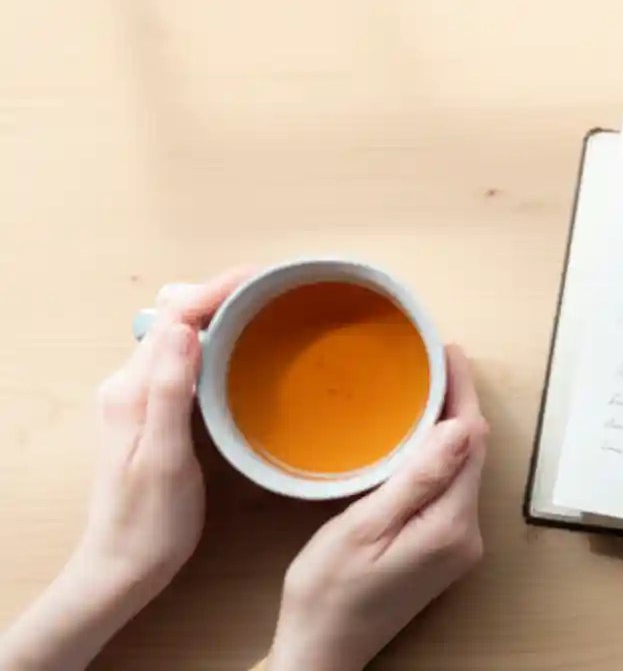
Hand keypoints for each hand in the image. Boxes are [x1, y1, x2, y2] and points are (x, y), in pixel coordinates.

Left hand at [0, 269, 249, 670]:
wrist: (123, 567)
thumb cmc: (150, 522)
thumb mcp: (164, 459)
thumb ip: (169, 392)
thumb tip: (183, 328)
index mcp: (133, 388)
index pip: (176, 316)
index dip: (219, 289)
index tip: (267, 277)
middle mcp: (130, 383)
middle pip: (177, 316)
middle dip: (224, 294)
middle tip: (278, 291)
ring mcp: (140, 396)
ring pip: (182, 336)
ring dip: (220, 315)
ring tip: (269, 311)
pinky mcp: (152, 411)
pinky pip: (185, 360)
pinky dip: (215, 343)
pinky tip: (243, 353)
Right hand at [268, 346, 487, 670]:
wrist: (322, 650)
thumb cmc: (328, 592)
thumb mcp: (365, 528)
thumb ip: (417, 478)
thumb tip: (461, 426)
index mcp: (451, 524)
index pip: (471, 440)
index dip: (462, 392)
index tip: (447, 351)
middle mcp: (467, 533)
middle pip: (472, 451)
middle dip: (458, 403)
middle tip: (433, 360)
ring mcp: (458, 544)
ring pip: (462, 468)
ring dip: (449, 427)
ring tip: (426, 385)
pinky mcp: (443, 550)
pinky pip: (450, 487)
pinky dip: (439, 455)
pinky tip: (418, 436)